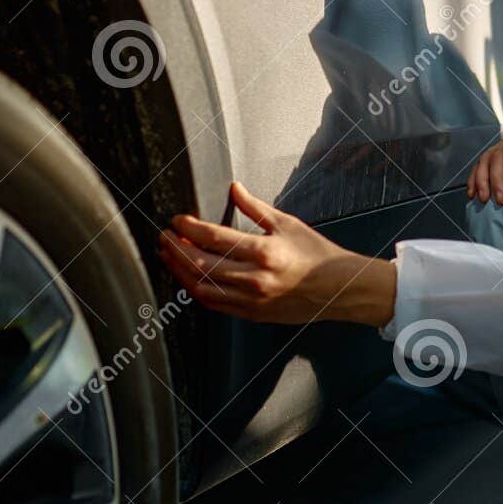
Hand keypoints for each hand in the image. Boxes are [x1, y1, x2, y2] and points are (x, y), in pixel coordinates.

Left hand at [158, 182, 396, 325]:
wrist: (338, 289)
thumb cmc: (316, 256)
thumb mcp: (287, 224)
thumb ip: (255, 208)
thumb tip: (234, 189)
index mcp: (264, 252)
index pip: (215, 238)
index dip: (190, 228)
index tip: (178, 220)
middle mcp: (255, 278)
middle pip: (200, 264)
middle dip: (176, 248)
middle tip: (165, 236)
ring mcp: (251, 300)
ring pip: (202, 287)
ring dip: (179, 271)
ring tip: (169, 256)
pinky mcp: (252, 314)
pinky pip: (215, 304)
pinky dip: (196, 290)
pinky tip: (188, 278)